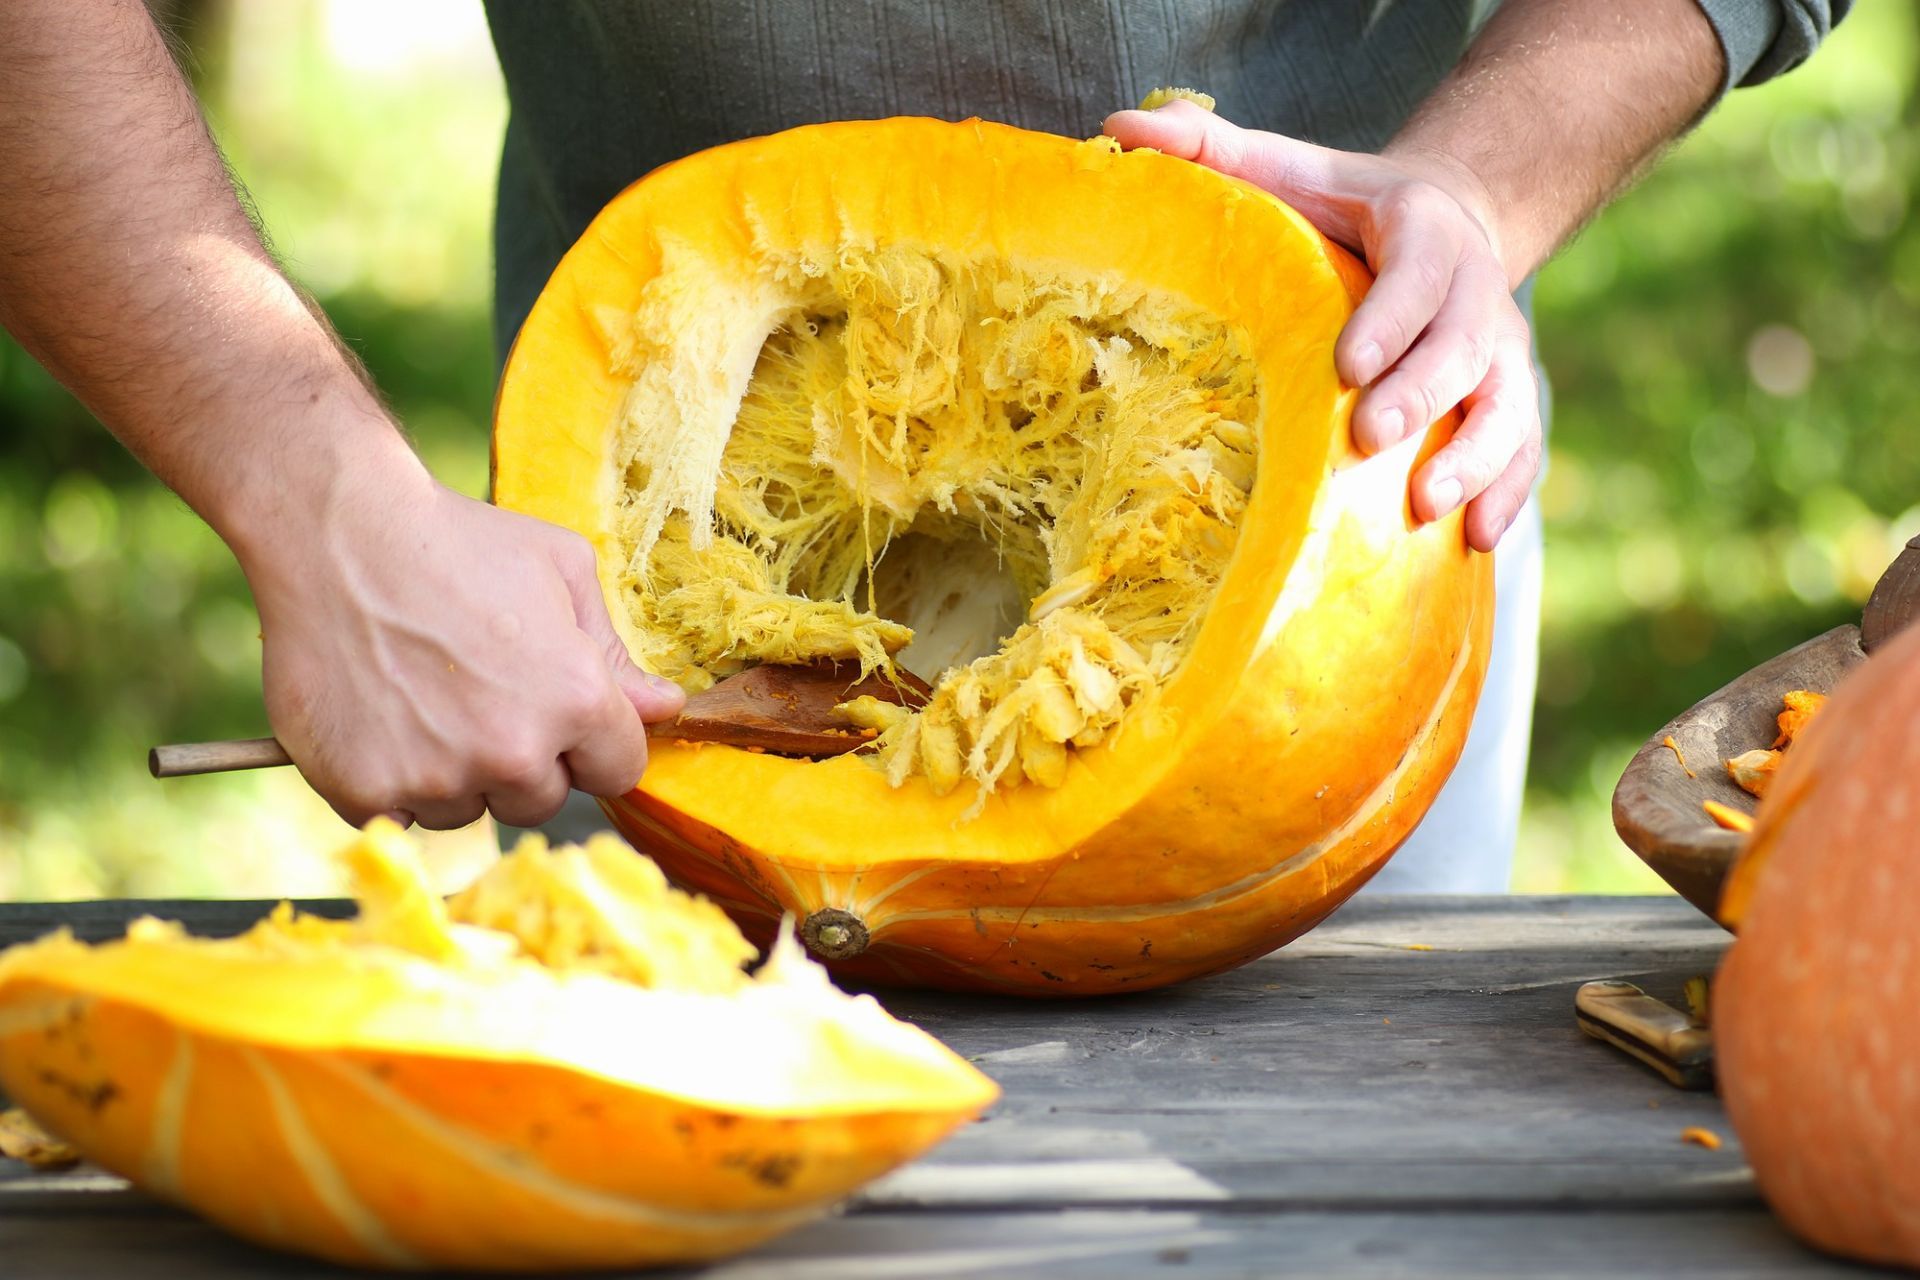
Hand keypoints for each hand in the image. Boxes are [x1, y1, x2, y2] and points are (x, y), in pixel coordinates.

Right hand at [243, 465, 683, 829]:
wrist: (333, 534)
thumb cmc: (457, 540)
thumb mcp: (560, 571)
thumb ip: (613, 654)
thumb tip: (665, 708)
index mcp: (576, 700)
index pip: (619, 770)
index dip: (593, 743)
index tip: (559, 715)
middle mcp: (513, 752)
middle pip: (542, 799)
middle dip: (523, 759)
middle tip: (479, 693)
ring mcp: (437, 778)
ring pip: (469, 811)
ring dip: (456, 773)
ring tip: (422, 696)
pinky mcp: (366, 793)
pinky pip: (400, 816)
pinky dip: (391, 780)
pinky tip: (380, 717)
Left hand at [1105, 100, 1540, 551]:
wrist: (1451, 218)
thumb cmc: (1342, 208)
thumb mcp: (1288, 168)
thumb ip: (1211, 149)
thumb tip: (1120, 129)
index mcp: (1423, 231)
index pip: (1417, 274)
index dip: (1390, 319)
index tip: (1347, 364)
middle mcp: (1477, 291)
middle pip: (1463, 348)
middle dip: (1422, 397)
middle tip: (1372, 441)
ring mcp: (1501, 351)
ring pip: (1506, 404)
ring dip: (1475, 459)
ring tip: (1429, 508)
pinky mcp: (1510, 397)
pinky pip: (1523, 448)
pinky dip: (1508, 493)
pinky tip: (1476, 539)